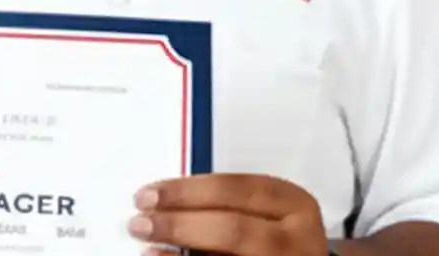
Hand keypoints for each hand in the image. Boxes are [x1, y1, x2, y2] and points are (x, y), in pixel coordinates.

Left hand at [128, 174, 327, 255]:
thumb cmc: (275, 237)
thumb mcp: (264, 211)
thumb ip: (224, 203)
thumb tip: (165, 201)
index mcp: (294, 204)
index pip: (235, 189)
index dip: (187, 192)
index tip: (151, 194)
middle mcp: (297, 240)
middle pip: (232, 229)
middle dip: (180, 224)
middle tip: (140, 221)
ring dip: (180, 255)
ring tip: (147, 247)